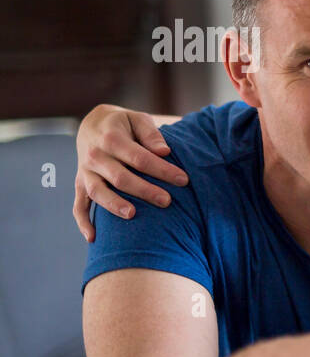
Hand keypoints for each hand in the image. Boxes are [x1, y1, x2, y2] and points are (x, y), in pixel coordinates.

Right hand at [74, 104, 187, 241]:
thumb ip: (151, 133)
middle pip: (120, 177)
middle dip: (144, 190)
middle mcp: (95, 156)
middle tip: (167, 201)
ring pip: (97, 191)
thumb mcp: (138, 119)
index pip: (139, 157)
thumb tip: (164, 151)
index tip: (183, 180)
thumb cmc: (124, 124)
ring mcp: (86, 172)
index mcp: (111, 138)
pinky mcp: (81, 183)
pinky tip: (93, 237)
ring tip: (132, 215)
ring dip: (114, 205)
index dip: (161, 169)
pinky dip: (83, 221)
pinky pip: (79, 204)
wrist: (93, 125)